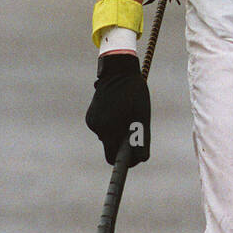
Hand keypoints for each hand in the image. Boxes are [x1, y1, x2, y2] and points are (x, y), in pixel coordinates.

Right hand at [85, 52, 150, 166]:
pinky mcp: (89, 117)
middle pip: (110, 148)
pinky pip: (102, 129)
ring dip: (116, 133)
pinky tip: (116, 111)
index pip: (113, 158)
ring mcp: (92, 122)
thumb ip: (142, 140)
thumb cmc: (135, 93)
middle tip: (134, 132)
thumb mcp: (142, 116)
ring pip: (106, 138)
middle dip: (121, 145)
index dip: (124, 162)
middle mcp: (98, 128)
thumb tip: (142, 159)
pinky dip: (110, 126)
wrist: (117, 71)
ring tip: (126, 116)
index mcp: (110, 128)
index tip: (132, 159)